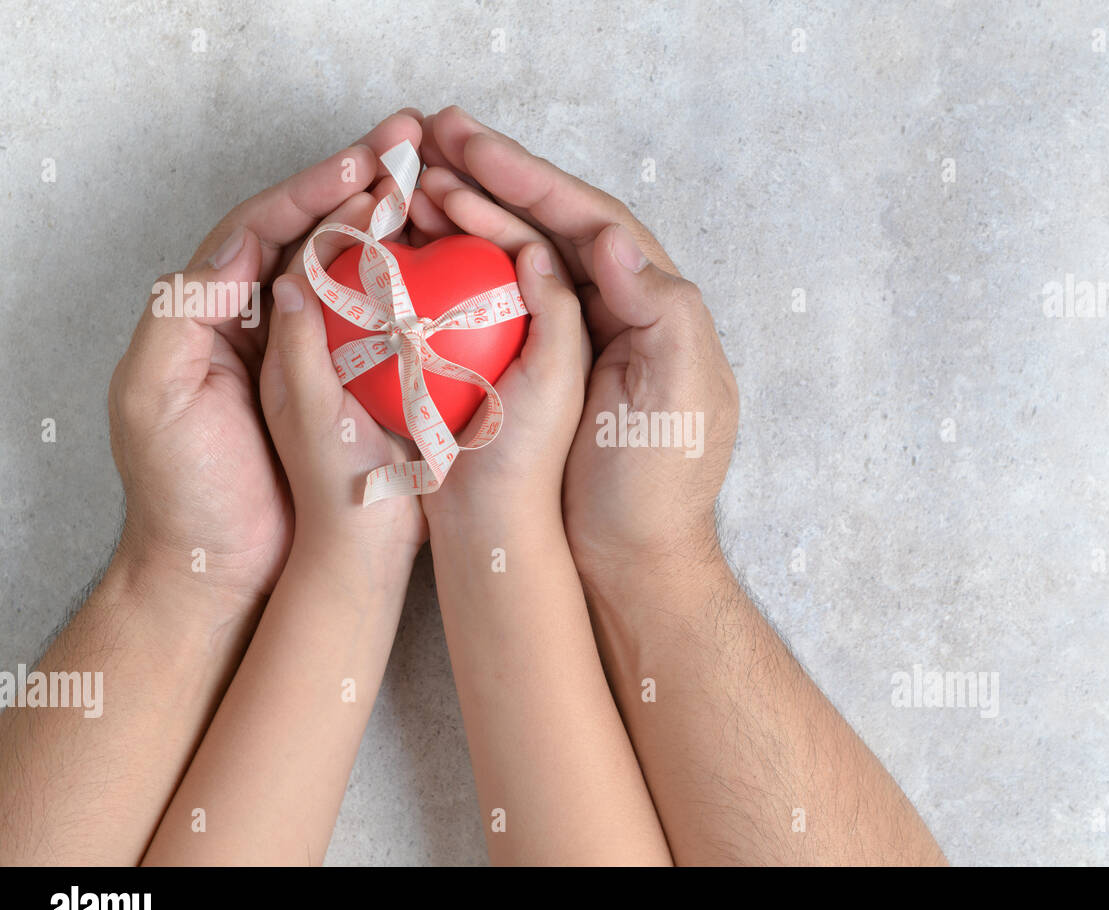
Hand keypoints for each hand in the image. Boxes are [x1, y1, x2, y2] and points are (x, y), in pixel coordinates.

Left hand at [107, 110, 423, 617]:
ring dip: (390, 229)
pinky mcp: (350, 395)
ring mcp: (311, 359)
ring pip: (353, 275)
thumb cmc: (183, 493)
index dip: (311, 191)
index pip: (262, 229)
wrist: (226, 575)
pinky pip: (382, 332)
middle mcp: (262, 326)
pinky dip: (411, 295)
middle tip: (410, 147)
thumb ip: (184, 313)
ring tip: (436, 192)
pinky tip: (446, 274)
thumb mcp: (153, 395)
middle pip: (313, 237)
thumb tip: (245, 247)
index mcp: (211, 315)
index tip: (363, 164)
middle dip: (360, 189)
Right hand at [418, 107, 738, 583]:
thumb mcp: (678, 397)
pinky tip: (425, 248)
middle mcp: (618, 308)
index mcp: (656, 304)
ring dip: (473, 211)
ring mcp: (578, 337)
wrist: (624, 561)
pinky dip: (466, 266)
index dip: (531, 178)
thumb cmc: (655, 487)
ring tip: (415, 179)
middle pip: (552, 223)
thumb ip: (661, 311)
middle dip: (493, 176)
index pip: (591, 220)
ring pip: (522, 253)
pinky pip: (502, 299)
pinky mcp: (543, 368)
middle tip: (430, 136)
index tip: (470, 147)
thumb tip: (610, 240)